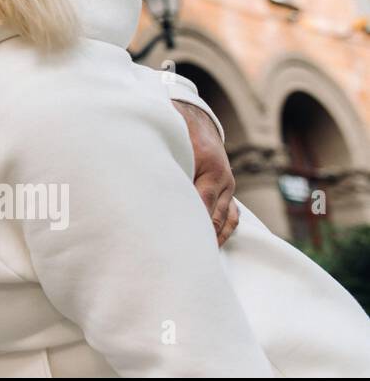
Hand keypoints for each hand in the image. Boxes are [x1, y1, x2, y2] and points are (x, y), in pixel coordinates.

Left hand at [172, 102, 238, 246]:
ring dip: (215, 239)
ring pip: (226, 221)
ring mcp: (228, 187)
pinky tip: (212, 247)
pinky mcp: (226, 190)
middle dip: (202, 239)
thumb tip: (148, 187)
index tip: (175, 242)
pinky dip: (223, 232)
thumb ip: (164, 164)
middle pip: (215, 218)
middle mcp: (224, 181)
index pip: (201, 205)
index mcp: (211, 168)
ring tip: (199, 260)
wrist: (196, 120)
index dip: (189, 224)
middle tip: (183, 259)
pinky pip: (231, 216)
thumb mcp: (172, 143)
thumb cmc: (178, 131)